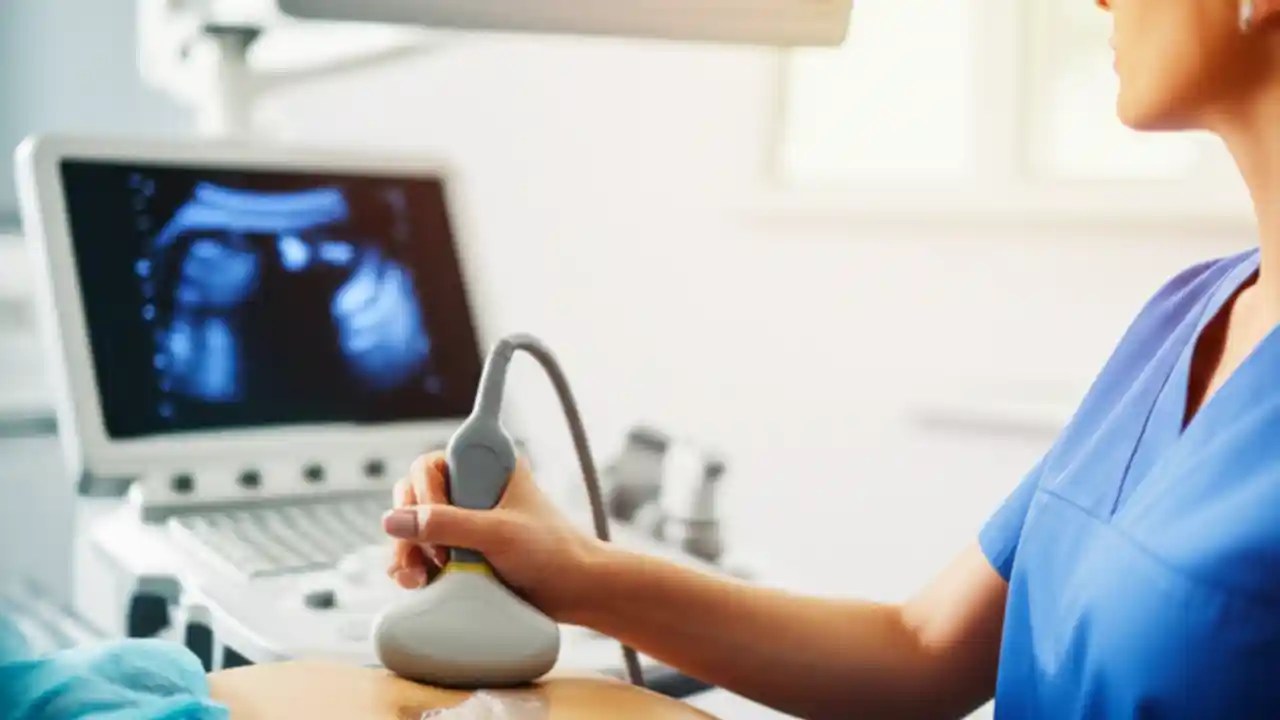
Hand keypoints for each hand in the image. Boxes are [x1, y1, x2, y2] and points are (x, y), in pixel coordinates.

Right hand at [382, 452, 604, 621]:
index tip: (437, 518)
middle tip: (432, 556)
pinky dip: (414, 569)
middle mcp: (470, 492)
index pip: (431, 465)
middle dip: (411, 529)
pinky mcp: (458, 553)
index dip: (426, 492)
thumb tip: (394, 520)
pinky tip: (420, 584)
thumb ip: (448, 524)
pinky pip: (420, 556)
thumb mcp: (499, 534)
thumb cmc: (551, 552)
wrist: (575, 591)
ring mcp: (462, 524)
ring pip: (411, 530)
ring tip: (419, 577)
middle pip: (413, 498)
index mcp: (486, 469)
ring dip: (407, 553)